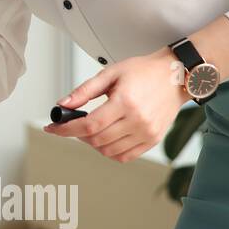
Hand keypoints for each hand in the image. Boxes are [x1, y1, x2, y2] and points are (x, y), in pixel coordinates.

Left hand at [43, 47, 190, 161]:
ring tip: (91, 130)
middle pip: (96, 140)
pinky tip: (105, 138)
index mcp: (125, 102)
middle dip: (77, 135)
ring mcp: (147, 132)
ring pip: (109, 151)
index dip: (66, 129)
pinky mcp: (153, 140)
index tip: (52, 128)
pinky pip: (125, 156)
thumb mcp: (110, 74)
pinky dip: (110, 151)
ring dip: (92, 144)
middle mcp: (138, 120)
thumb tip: (63, 105)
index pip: (89, 125)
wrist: (175, 77)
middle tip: (72, 125)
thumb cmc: (144, 72)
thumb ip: (84, 91)